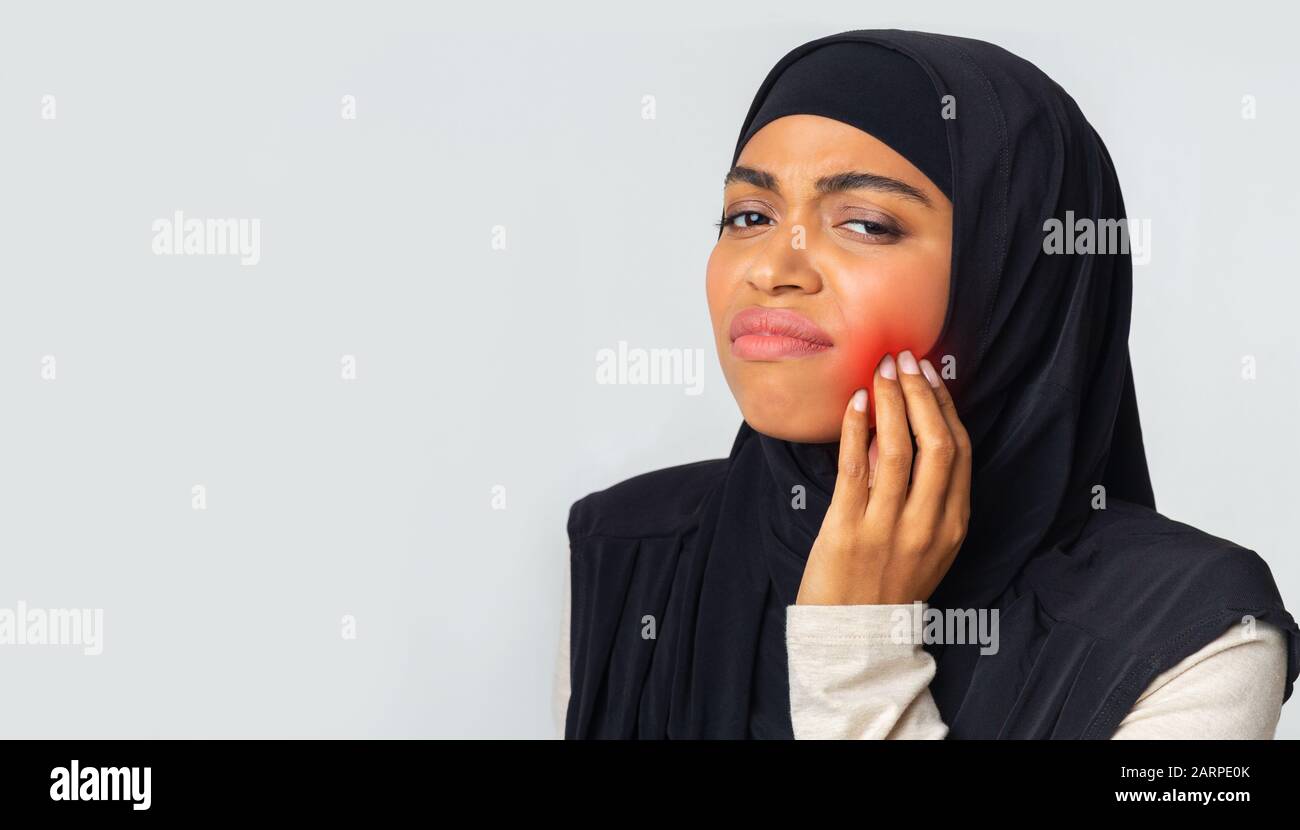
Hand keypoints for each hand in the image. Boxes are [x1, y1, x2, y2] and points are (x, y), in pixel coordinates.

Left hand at [795, 350, 971, 605]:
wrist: (853, 641)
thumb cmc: (884, 590)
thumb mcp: (925, 547)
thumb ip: (925, 499)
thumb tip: (906, 435)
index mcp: (953, 526)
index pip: (960, 453)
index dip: (946, 408)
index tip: (931, 375)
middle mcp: (927, 525)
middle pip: (937, 444)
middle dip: (920, 394)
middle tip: (904, 360)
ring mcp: (888, 529)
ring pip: (898, 450)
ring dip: (890, 402)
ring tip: (879, 371)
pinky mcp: (848, 531)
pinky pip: (854, 469)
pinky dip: (857, 430)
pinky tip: (855, 403)